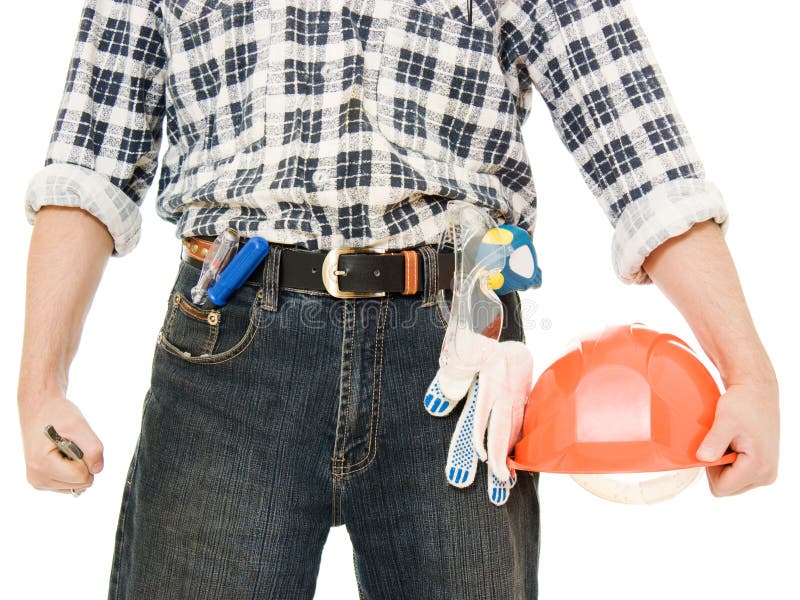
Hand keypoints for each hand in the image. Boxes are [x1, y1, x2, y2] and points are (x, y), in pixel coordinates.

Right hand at [18, 391, 104, 494]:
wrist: (41, 408)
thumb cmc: (56, 414)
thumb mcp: (79, 425)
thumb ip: (93, 449)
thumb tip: (97, 469)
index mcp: (42, 466)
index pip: (82, 477)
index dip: (86, 458)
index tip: (74, 442)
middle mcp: (38, 479)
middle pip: (81, 483)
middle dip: (82, 462)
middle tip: (68, 444)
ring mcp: (39, 482)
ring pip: (77, 485)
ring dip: (77, 465)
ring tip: (63, 448)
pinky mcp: (43, 481)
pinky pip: (71, 483)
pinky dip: (72, 469)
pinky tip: (62, 454)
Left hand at [424, 340, 532, 505]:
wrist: (515, 344)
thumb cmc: (482, 347)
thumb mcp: (462, 351)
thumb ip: (452, 375)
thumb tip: (437, 405)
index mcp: (491, 380)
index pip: (485, 412)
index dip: (482, 435)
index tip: (482, 457)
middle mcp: (506, 392)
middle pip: (504, 426)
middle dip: (501, 454)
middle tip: (498, 479)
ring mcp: (517, 399)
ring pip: (515, 429)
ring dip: (509, 454)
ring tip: (504, 479)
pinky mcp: (524, 404)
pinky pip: (522, 427)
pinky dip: (517, 445)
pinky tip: (513, 462)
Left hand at [695, 379, 778, 495]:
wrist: (757, 392)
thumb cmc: (743, 403)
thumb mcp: (725, 420)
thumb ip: (714, 441)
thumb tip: (703, 458)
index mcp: (758, 468)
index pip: (721, 488)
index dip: (709, 470)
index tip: (713, 446)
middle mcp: (766, 475)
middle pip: (726, 487)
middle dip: (717, 468)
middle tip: (722, 442)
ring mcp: (767, 473)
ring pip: (731, 482)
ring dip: (724, 464)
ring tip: (729, 441)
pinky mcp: (764, 467)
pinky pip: (738, 474)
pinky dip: (731, 461)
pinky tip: (734, 443)